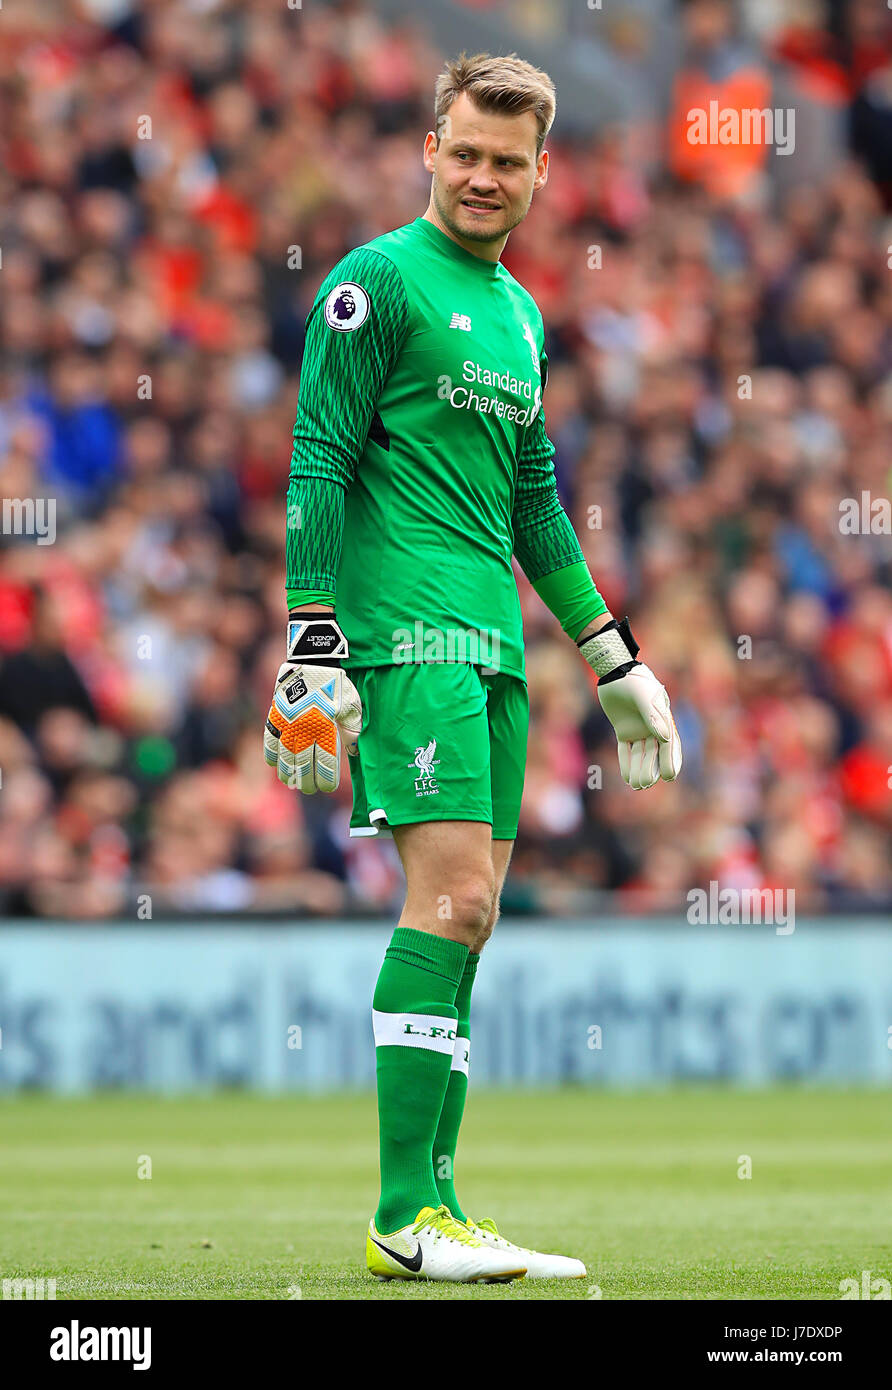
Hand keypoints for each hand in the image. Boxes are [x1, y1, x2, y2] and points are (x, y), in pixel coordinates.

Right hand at [264, 613, 362, 792]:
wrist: (312, 660)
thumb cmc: (336, 684)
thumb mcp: (352, 706)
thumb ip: (352, 730)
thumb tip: (353, 752)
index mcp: (326, 728)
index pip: (325, 763)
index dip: (326, 779)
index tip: (327, 788)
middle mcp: (304, 730)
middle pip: (303, 765)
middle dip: (306, 781)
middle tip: (309, 789)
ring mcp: (287, 724)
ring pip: (284, 758)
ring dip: (288, 773)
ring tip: (292, 782)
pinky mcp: (275, 716)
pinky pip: (269, 741)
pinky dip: (271, 755)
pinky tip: (275, 765)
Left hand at [578, 616, 681, 789]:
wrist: (615, 671)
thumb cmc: (633, 680)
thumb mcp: (643, 695)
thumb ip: (653, 715)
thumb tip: (664, 738)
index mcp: (663, 719)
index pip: (669, 744)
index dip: (670, 761)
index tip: (670, 776)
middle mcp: (652, 727)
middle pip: (654, 753)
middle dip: (651, 769)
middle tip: (646, 784)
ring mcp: (638, 729)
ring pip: (640, 755)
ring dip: (639, 770)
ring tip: (637, 786)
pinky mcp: (623, 730)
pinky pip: (626, 751)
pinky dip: (627, 763)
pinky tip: (627, 778)